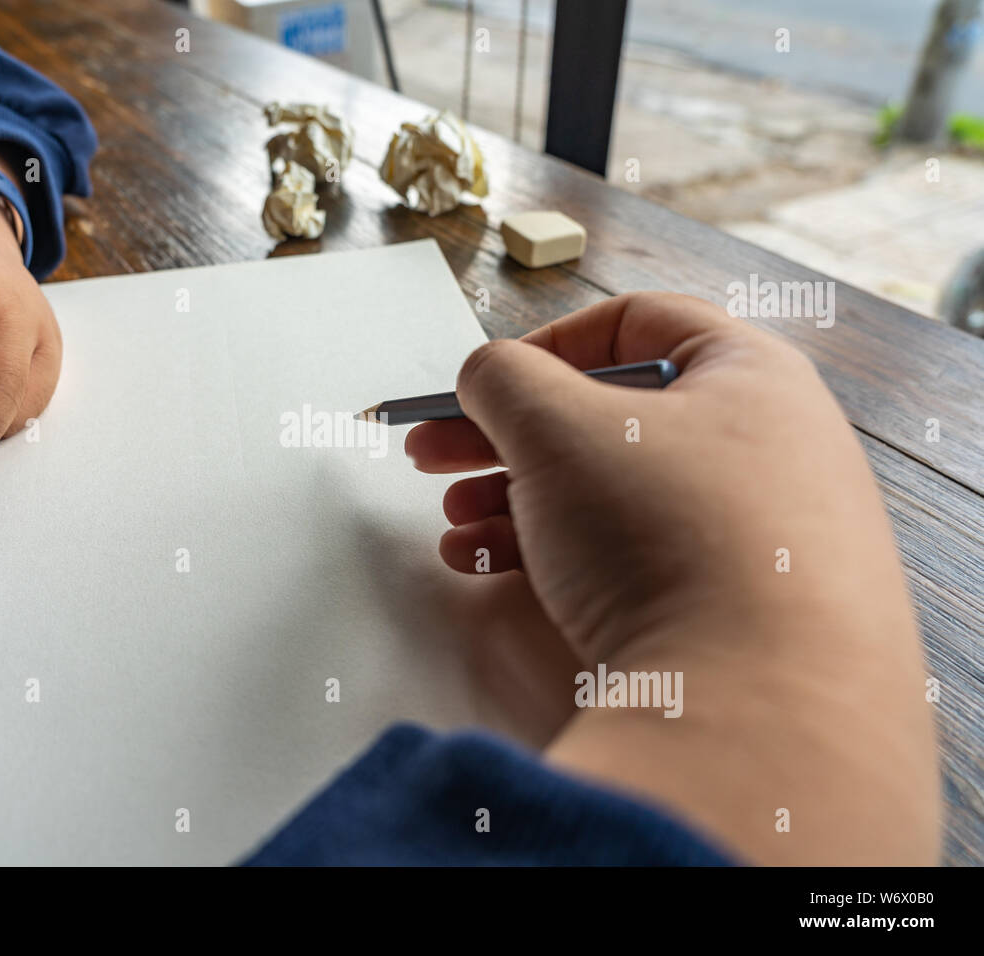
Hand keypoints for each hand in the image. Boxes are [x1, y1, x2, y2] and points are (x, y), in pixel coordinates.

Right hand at [407, 293, 937, 863]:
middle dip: (505, 435)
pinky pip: (634, 560)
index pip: (636, 321)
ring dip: (517, 500)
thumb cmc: (671, 537)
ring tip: (453, 523)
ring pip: (613, 495)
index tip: (488, 383)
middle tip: (432, 453)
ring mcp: (758, 537)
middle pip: (610, 418)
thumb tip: (486, 376)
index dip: (545, 343)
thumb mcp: (558, 427)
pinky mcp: (735, 611)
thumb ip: (503, 379)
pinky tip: (490, 567)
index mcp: (749, 375)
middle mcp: (768, 448)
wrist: (761, 709)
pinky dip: (557, 554)